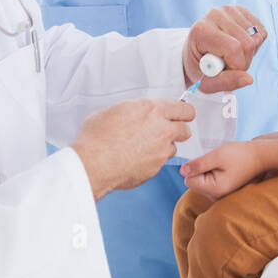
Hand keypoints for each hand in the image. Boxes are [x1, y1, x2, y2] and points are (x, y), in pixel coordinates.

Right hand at [71, 98, 194, 199]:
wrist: (92, 164)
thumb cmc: (96, 137)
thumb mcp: (114, 110)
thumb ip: (133, 110)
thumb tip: (135, 113)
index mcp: (152, 109)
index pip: (184, 109)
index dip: (183, 112)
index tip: (182, 114)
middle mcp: (161, 129)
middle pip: (186, 129)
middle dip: (178, 130)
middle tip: (166, 131)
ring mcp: (160, 151)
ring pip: (173, 147)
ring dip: (164, 147)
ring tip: (143, 147)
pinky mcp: (155, 168)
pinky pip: (160, 162)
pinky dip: (152, 161)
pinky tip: (136, 159)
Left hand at [180, 141, 263, 200]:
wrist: (260, 156)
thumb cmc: (240, 155)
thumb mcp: (217, 156)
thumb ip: (198, 164)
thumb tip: (182, 171)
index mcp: (214, 190)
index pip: (189, 180)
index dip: (195, 167)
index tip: (210, 160)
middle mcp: (216, 197)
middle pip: (194, 181)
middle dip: (202, 168)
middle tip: (219, 161)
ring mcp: (220, 195)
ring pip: (201, 180)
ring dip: (208, 169)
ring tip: (224, 164)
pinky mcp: (223, 190)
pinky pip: (209, 180)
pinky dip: (214, 172)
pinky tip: (226, 167)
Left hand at [183, 5, 266, 93]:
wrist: (197, 50)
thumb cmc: (200, 67)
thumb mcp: (206, 82)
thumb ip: (226, 83)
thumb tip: (249, 79)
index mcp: (201, 30)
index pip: (234, 48)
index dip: (237, 66)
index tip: (226, 70)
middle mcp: (215, 14)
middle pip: (248, 43)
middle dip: (244, 61)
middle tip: (229, 64)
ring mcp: (229, 10)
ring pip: (257, 38)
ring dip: (249, 53)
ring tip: (232, 55)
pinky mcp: (241, 10)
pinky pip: (261, 32)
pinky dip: (255, 44)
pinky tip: (240, 45)